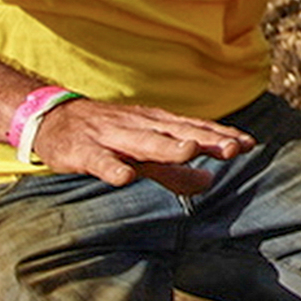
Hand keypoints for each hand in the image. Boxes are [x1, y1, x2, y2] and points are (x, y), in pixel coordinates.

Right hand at [28, 99, 253, 195]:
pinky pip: (99, 161)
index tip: (249, 143)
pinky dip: (111, 168)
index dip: (220, 135)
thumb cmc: (107, 136)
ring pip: (142, 143)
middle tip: (233, 148)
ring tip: (189, 152)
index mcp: (155, 124)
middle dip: (204, 140)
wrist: (51, 118)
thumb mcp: (144, 152)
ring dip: (166, 147)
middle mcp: (138, 127)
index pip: (194, 128)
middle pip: (176, 133)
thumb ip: (175, 170)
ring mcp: (111, 138)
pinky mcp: (83, 152)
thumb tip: (209, 181)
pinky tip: (125, 178)